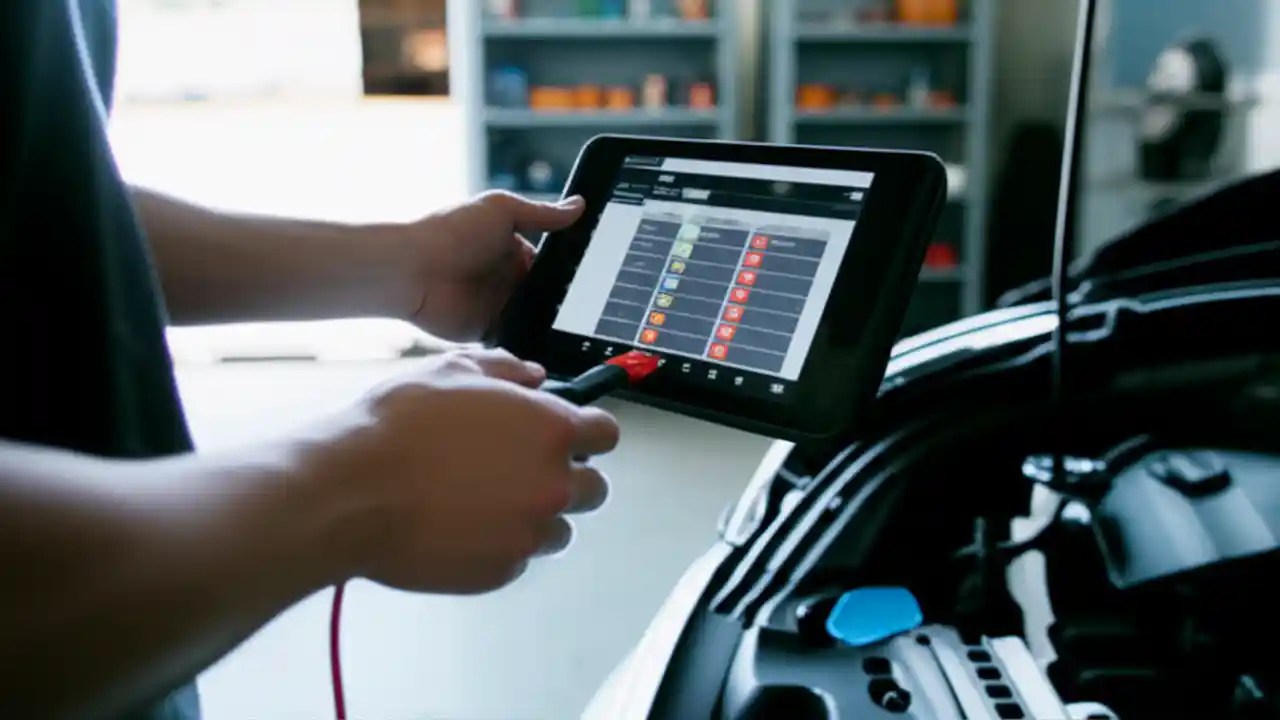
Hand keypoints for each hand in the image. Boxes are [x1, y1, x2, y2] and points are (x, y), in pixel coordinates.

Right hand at [305, 348, 618, 593]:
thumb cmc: (398, 427)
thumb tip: (534, 376)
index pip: (606, 434)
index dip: (588, 433)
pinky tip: (462, 527)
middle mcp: (553, 482)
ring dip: (536, 517)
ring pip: (559, 529)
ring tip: (485, 503)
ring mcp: (530, 531)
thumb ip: (505, 368)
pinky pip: (519, 559)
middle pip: (595, 489)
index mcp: (551, 428)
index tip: (570, 437)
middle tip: (523, 472)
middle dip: (568, 479)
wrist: (353, 492)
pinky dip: (500, 546)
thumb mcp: (451, 371)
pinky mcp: (503, 570)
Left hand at [405, 191, 585, 340]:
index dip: (567, 270)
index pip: (548, 263)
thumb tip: (579, 205)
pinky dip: (528, 340)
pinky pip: (515, 338)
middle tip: (589, 308)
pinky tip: (548, 342)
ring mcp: (495, 306)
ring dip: (546, 320)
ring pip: (533, 317)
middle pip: (543, 293)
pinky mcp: (484, 331)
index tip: (592, 278)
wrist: (411, 270)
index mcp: (510, 248)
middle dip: (560, 300)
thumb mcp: (501, 209)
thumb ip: (542, 213)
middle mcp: (504, 278)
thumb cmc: (450, 231)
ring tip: (575, 327)